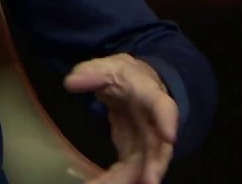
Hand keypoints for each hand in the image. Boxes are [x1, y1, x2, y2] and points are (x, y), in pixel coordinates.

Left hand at [64, 54, 177, 183]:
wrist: (133, 87)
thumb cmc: (123, 76)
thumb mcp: (106, 68)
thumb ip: (90, 74)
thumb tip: (70, 82)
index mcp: (148, 94)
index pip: (162, 106)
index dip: (167, 121)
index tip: (170, 137)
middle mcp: (153, 122)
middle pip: (159, 146)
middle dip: (154, 166)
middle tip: (149, 183)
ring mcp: (146, 141)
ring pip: (144, 165)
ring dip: (131, 180)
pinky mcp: (135, 154)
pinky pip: (128, 172)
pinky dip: (116, 181)